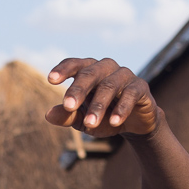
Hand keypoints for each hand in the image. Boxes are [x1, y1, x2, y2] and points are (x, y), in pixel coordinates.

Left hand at [45, 58, 159, 137]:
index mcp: (89, 71)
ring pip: (109, 85)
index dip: (63, 70)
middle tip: (68, 106)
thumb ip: (67, 116)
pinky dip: (122, 109)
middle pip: (90, 74)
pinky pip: (130, 94)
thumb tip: (48, 115)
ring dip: (98, 106)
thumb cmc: (104, 116)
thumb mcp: (83, 119)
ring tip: (90, 124)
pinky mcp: (140, 86)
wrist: (134, 123)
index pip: (74, 65)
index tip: (50, 80)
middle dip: (78, 90)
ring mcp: (124, 75)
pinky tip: (114, 122)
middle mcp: (106, 68)